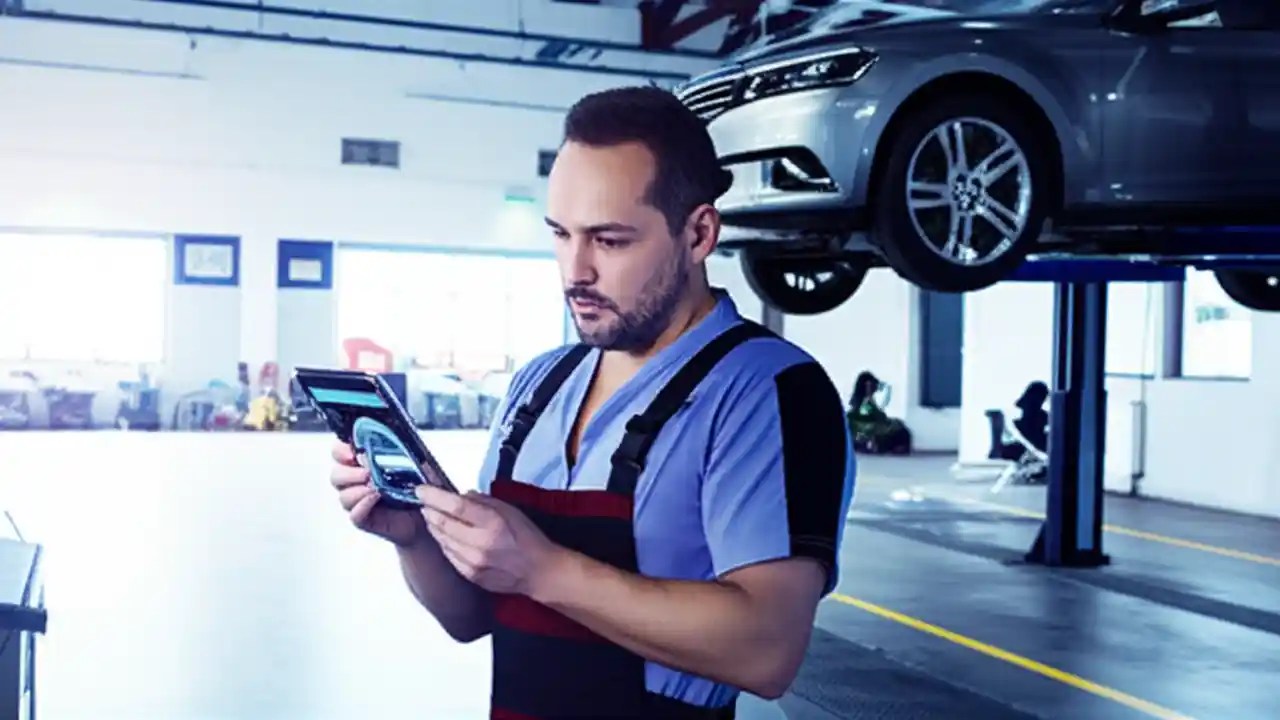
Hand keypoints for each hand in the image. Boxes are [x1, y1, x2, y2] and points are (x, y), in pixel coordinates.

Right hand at [330, 440, 424, 546]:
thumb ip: (395, 450)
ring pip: (343, 496)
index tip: (352, 453)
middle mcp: (355, 481)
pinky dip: (363, 506)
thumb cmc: (418, 482)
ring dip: (357, 491)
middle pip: (336, 475)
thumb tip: (382, 446)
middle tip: (367, 473)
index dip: (340, 451)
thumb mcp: (411, 459)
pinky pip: (354, 514)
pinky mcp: (364, 519)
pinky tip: (376, 498)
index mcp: (361, 461)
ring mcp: (358, 501)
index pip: (339, 452)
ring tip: (375, 487)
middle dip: (349, 473)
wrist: (428, 509)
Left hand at [417, 484, 563, 596]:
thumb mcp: (510, 509)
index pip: (455, 506)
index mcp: (492, 523)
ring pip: (443, 541)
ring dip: (434, 527)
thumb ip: (484, 501)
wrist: (538, 571)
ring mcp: (473, 562)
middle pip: (443, 524)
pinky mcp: (470, 575)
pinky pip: (449, 556)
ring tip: (432, 517)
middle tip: (424, 502)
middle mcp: (480, 543)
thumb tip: (463, 496)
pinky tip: (444, 536)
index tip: (421, 490)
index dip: (434, 496)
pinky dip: (444, 543)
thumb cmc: (527, 538)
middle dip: (429, 511)